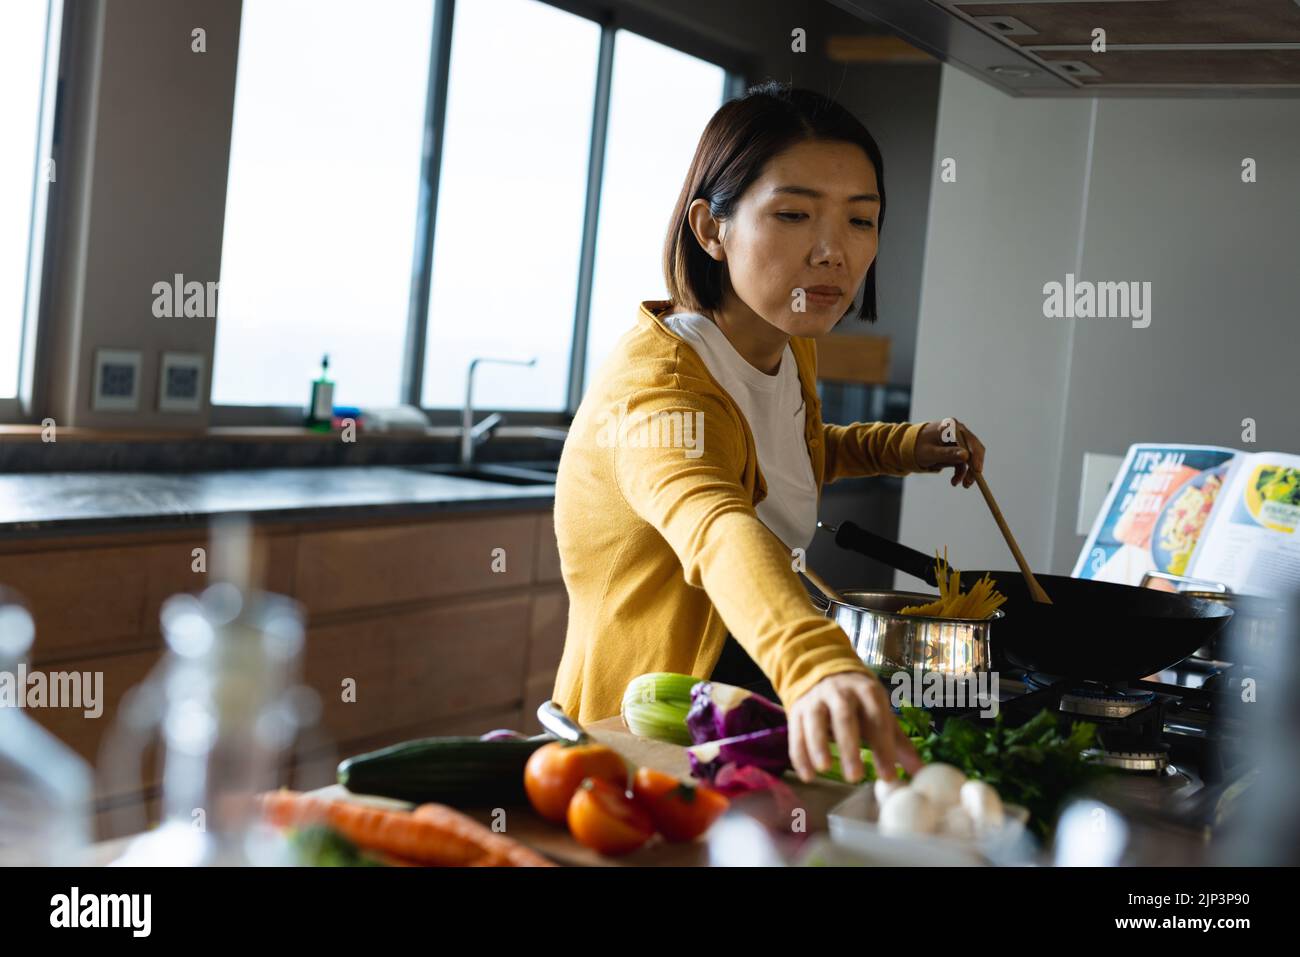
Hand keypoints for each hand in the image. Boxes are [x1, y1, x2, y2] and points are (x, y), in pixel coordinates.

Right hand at [788, 671, 923, 783]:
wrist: (822, 671)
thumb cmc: (857, 699)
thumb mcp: (878, 711)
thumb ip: (896, 742)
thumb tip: (919, 772)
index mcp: (866, 691)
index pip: (876, 719)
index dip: (883, 747)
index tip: (888, 776)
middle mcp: (840, 692)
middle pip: (844, 718)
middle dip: (849, 747)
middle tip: (855, 776)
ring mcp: (815, 700)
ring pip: (815, 722)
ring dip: (819, 746)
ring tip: (825, 769)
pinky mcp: (796, 710)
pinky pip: (796, 733)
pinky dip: (800, 754)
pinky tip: (807, 775)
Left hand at [915, 418, 985, 488]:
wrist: (909, 447)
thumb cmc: (917, 447)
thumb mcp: (931, 452)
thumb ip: (948, 453)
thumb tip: (966, 456)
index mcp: (952, 427)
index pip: (970, 441)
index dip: (976, 456)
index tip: (977, 470)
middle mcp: (959, 431)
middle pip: (974, 450)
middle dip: (973, 467)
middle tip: (969, 482)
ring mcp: (959, 440)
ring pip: (970, 458)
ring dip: (966, 472)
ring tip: (958, 483)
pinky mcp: (957, 449)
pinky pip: (963, 462)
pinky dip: (960, 471)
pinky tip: (954, 481)